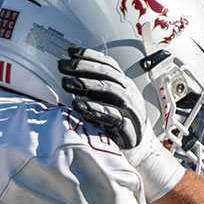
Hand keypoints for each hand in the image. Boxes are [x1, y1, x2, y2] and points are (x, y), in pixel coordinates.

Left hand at [59, 47, 186, 200]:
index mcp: (124, 85)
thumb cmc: (121, 125)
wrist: (141, 151)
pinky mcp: (127, 127)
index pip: (108, 64)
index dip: (89, 56)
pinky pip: (111, 115)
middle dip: (83, 67)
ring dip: (86, 85)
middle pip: (106, 74)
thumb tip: (70, 77)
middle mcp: (128, 93)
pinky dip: (94, 108)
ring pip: (110, 90)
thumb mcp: (110, 103)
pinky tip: (79, 104)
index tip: (70, 52)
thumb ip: (95, 90)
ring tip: (66, 83)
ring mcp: (129, 109)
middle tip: (62, 66)